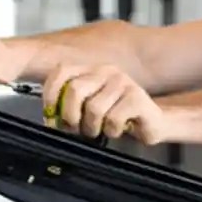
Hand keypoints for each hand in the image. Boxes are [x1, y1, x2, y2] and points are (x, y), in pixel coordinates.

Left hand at [43, 63, 167, 145]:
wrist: (152, 124)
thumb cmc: (116, 118)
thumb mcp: (87, 110)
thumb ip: (68, 107)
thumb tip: (49, 118)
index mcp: (90, 70)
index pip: (61, 72)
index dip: (50, 95)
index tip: (51, 116)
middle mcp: (106, 71)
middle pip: (74, 90)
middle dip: (70, 116)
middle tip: (77, 128)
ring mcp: (123, 82)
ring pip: (94, 109)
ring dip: (93, 128)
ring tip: (101, 130)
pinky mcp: (137, 97)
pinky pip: (112, 119)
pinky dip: (112, 131)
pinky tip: (118, 129)